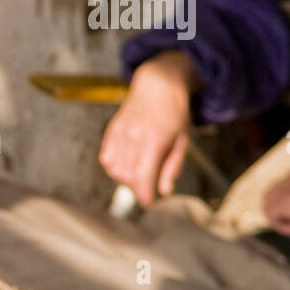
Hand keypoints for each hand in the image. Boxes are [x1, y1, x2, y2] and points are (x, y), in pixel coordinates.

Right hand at [99, 51, 197, 205]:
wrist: (158, 84)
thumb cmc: (175, 113)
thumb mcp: (183, 140)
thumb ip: (172, 166)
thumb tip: (164, 191)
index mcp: (155, 138)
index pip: (142, 174)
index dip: (143, 194)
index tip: (149, 204)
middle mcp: (134, 135)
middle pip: (127, 174)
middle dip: (136, 188)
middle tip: (146, 190)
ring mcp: (120, 132)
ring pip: (114, 168)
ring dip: (124, 179)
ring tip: (137, 176)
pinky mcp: (112, 130)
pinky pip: (106, 157)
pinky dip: (113, 168)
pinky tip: (126, 166)